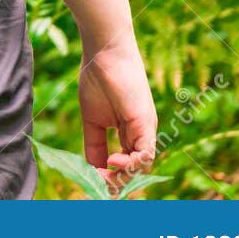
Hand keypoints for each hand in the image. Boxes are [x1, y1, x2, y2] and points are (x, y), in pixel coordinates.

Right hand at [79, 37, 156, 192]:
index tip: (96, 179)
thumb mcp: (93, 118)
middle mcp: (142, 131)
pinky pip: (145, 152)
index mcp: (130, 130)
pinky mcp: (145, 122)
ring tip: (106, 172)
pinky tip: (113, 161)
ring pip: (143, 164)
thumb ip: (95, 143)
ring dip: (124, 175)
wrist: (104, 53)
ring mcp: (145, 127)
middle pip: (137, 167)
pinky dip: (131, 163)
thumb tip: (93, 167)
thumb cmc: (97, 78)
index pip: (128, 161)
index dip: (113, 174)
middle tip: (101, 184)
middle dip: (119, 181)